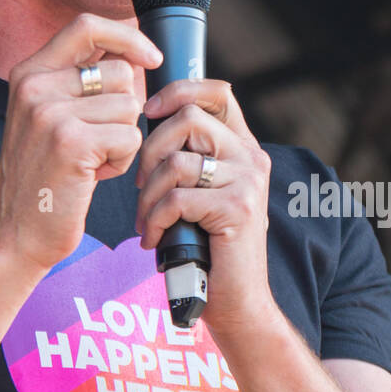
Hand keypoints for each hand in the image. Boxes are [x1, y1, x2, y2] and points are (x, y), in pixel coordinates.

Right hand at [0, 13, 161, 275]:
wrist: (13, 232)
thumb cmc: (42, 176)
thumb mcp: (47, 115)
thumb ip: (78, 81)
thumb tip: (132, 51)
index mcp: (28, 72)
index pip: (86, 26)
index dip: (127, 36)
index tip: (151, 57)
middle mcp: (34, 85)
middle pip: (120, 72)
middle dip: (125, 109)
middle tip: (99, 140)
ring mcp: (50, 113)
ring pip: (130, 107)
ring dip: (123, 138)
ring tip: (93, 160)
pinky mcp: (71, 142)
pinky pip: (130, 137)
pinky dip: (123, 161)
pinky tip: (95, 175)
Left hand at [134, 79, 278, 338]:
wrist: (237, 301)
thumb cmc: (207, 245)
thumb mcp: (200, 190)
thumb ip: (188, 156)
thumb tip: (145, 121)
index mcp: (243, 146)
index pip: (216, 91)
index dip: (178, 90)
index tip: (147, 110)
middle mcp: (251, 157)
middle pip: (189, 117)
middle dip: (150, 150)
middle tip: (139, 185)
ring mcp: (248, 181)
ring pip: (177, 162)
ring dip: (148, 195)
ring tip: (145, 221)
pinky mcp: (237, 209)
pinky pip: (178, 198)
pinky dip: (155, 219)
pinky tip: (153, 239)